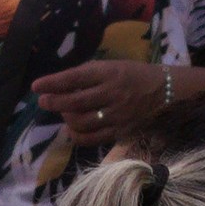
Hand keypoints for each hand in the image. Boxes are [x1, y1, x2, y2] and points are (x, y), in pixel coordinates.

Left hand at [35, 56, 176, 150]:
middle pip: (75, 102)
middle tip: (43, 101)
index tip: (36, 86)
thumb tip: (60, 86)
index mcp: (111, 72)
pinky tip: (73, 129)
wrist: (168, 91)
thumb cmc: (136, 75)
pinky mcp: (121, 131)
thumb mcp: (114, 66)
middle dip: (54, 102)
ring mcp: (118, 114)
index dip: (53, 82)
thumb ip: (90, 76)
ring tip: (64, 112)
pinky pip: (92, 138)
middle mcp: (114, 93)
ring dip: (66, 117)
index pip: (76, 78)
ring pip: (81, 121)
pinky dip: (77, 134)